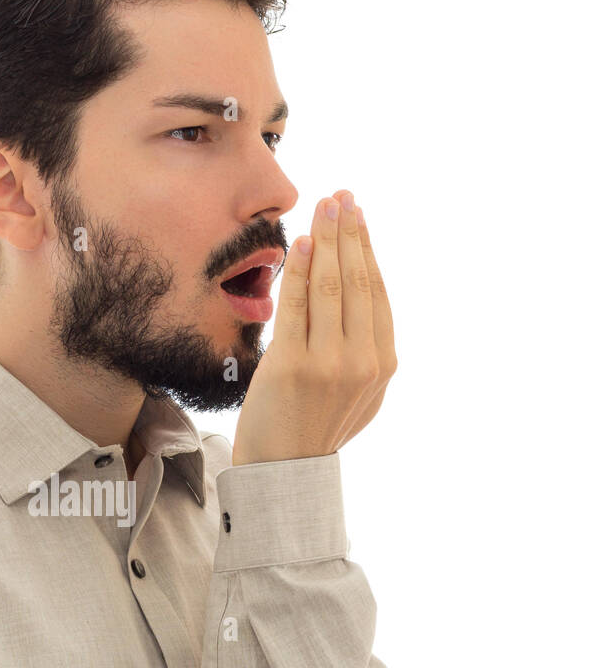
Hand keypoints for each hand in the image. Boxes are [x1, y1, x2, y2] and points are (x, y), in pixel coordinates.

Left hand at [232, 191, 395, 465]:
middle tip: (341, 196)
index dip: (366, 249)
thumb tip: (363, 303)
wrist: (284, 471)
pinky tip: (300, 242)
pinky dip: (299, 269)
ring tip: (324, 208)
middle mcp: (363, 361)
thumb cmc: (314, 427)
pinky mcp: (293, 365)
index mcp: (383, 365)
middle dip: (349, 233)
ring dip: (327, 240)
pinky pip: (297, 305)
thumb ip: (364, 352)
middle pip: (357, 281)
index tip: (357, 215)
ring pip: (330, 287)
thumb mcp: (356, 393)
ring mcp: (329, 363)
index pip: (376, 292)